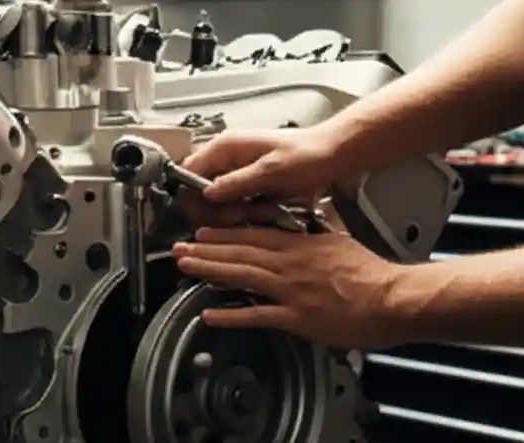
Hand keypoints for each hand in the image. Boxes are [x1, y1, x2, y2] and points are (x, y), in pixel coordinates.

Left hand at [172, 227, 407, 349]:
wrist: (392, 299)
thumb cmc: (372, 274)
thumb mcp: (342, 240)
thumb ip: (322, 229)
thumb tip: (314, 218)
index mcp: (301, 245)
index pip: (254, 235)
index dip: (224, 234)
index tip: (203, 232)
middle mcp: (291, 265)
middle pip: (240, 253)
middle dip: (206, 249)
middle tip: (180, 248)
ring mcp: (291, 291)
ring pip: (242, 276)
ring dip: (210, 271)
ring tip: (186, 267)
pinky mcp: (296, 318)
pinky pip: (256, 315)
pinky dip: (230, 315)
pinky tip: (209, 315)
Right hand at [178, 127, 344, 225]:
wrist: (335, 154)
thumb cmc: (308, 155)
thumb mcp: (270, 171)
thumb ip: (236, 183)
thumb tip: (207, 194)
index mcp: (225, 147)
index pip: (188, 172)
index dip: (193, 196)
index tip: (209, 213)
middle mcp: (226, 158)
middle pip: (201, 192)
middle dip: (220, 210)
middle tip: (245, 214)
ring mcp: (237, 172)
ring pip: (219, 203)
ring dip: (237, 213)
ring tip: (262, 211)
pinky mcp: (249, 185)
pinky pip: (236, 205)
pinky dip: (249, 213)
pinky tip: (266, 211)